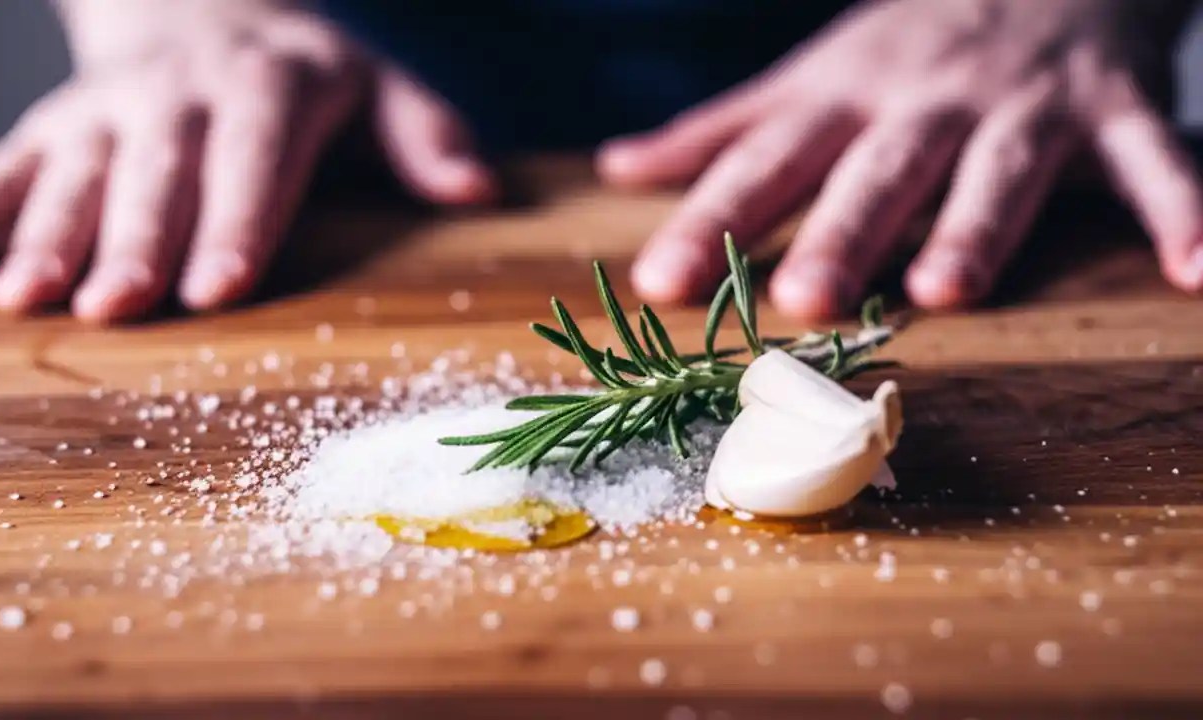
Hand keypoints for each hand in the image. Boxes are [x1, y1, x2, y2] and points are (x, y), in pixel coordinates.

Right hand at [0, 0, 494, 321]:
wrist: (203, 7)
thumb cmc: (303, 74)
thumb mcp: (376, 86)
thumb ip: (424, 135)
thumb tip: (478, 190)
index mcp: (269, 86)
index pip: (255, 156)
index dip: (237, 218)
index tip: (221, 286)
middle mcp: (182, 92)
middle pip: (159, 170)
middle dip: (136, 238)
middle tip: (117, 306)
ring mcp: (112, 106)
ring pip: (76, 169)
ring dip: (44, 232)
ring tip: (24, 297)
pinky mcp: (58, 121)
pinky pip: (6, 164)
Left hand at [598, 0, 1202, 318]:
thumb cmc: (907, 38)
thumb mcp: (807, 77)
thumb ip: (719, 130)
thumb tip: (617, 168)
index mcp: (842, 99)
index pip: (762, 162)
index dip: (706, 219)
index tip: (654, 282)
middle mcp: (924, 102)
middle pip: (875, 170)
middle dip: (838, 230)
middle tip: (799, 299)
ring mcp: (1021, 103)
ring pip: (997, 167)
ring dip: (975, 226)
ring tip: (945, 292)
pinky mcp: (1112, 104)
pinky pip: (1153, 159)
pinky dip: (1181, 209)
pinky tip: (1193, 274)